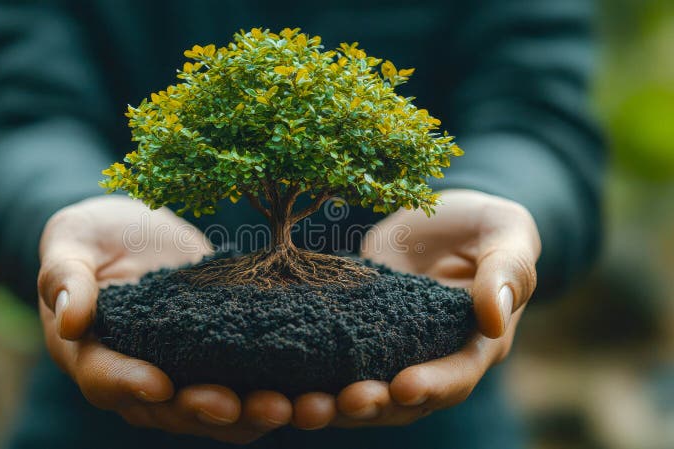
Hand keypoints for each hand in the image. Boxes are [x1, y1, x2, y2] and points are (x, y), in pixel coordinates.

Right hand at [37, 196, 291, 443]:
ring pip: (214, 410)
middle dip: (204, 410)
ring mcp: (183, 371)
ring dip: (250, 414)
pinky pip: (246, 383)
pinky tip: (311, 387)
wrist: (133, 232)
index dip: (130, 385)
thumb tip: (70, 319)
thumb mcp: (69, 242)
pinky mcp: (221, 356)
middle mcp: (138, 376)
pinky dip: (276, 389)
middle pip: (167, 410)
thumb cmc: (91, 236)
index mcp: (92, 354)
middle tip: (238, 404)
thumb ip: (64, 276)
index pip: (105, 379)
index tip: (160, 384)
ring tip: (287, 406)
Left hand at [288, 189, 540, 428]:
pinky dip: (307, 378)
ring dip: (329, 405)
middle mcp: (432, 359)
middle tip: (331, 404)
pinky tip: (275, 385)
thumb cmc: (487, 226)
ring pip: (363, 393)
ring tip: (295, 406)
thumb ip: (508, 272)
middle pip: (402, 401)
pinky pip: (332, 365)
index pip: (456, 375)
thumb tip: (495, 317)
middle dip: (368, 406)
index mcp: (475, 343)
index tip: (400, 387)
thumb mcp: (508, 236)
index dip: (431, 386)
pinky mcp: (356, 336)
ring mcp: (391, 352)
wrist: (443, 220)